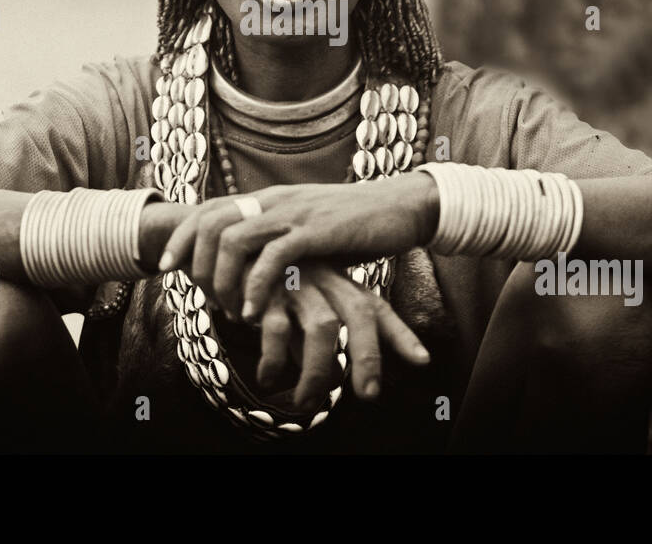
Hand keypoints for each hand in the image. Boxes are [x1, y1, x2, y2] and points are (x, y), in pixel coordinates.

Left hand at [157, 172, 439, 321]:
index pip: (208, 209)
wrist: (399, 208)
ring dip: (223, 280)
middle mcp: (274, 199)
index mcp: (268, 198)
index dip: (180, 237)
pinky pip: (272, 258)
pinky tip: (254, 314)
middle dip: (194, 262)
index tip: (165, 268)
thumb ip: (277, 240)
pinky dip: (255, 288)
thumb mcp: (306, 229)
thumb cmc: (354, 226)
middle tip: (196, 296)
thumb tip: (250, 265)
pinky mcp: (316, 230)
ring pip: (233, 239)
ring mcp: (294, 213)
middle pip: (210, 222)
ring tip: (227, 310)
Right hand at [257, 261, 429, 408]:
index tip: (423, 361)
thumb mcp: (304, 305)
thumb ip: (317, 337)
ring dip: (318, 371)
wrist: (228, 247)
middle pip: (360, 314)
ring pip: (323, 327)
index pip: (376, 309)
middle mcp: (325, 281)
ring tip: (304, 403)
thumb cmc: (272, 283)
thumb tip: (330, 378)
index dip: (401, 335)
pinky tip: (266, 377)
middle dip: (369, 356)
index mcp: (339, 283)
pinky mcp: (266, 288)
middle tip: (369, 395)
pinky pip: (276, 328)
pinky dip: (273, 357)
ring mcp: (298, 282)